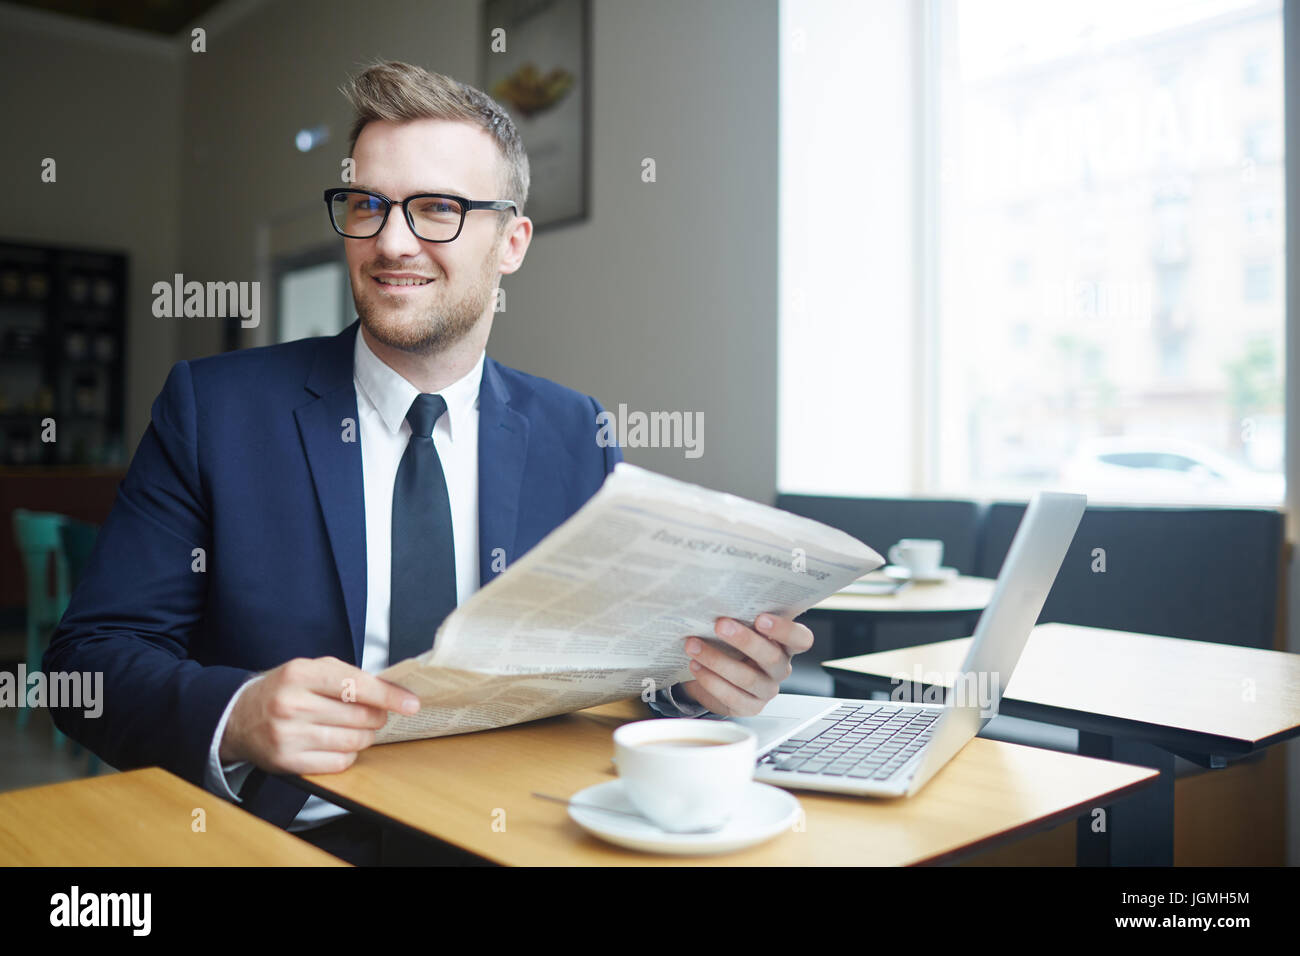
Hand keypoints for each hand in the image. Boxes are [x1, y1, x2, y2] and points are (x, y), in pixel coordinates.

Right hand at [219, 656, 420, 773]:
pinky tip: (340, 743)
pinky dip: (349, 754)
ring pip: (353, 741)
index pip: (357, 686)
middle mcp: (292, 705)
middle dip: (377, 716)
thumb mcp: (310, 669)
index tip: (411, 703)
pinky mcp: (287, 761)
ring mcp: (288, 736)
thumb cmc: (284, 690)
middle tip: (375, 714)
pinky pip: (339, 762)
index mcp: (300, 674)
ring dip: (366, 736)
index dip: (390, 696)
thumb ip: (349, 676)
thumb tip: (391, 691)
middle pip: (360, 716)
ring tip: (358, 728)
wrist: (238, 716)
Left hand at [674, 614, 813, 715]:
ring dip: (717, 660)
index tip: (761, 618)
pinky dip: (711, 680)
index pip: (800, 639)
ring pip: (747, 677)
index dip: (784, 630)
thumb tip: (719, 598)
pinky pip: (732, 696)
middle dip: (744, 640)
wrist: (714, 674)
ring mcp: (766, 690)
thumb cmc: (730, 644)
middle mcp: (780, 668)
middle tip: (720, 624)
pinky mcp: (749, 707)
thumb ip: (739, 616)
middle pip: (771, 657)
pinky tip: (696, 665)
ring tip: (694, 645)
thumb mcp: (739, 627)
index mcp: (785, 645)